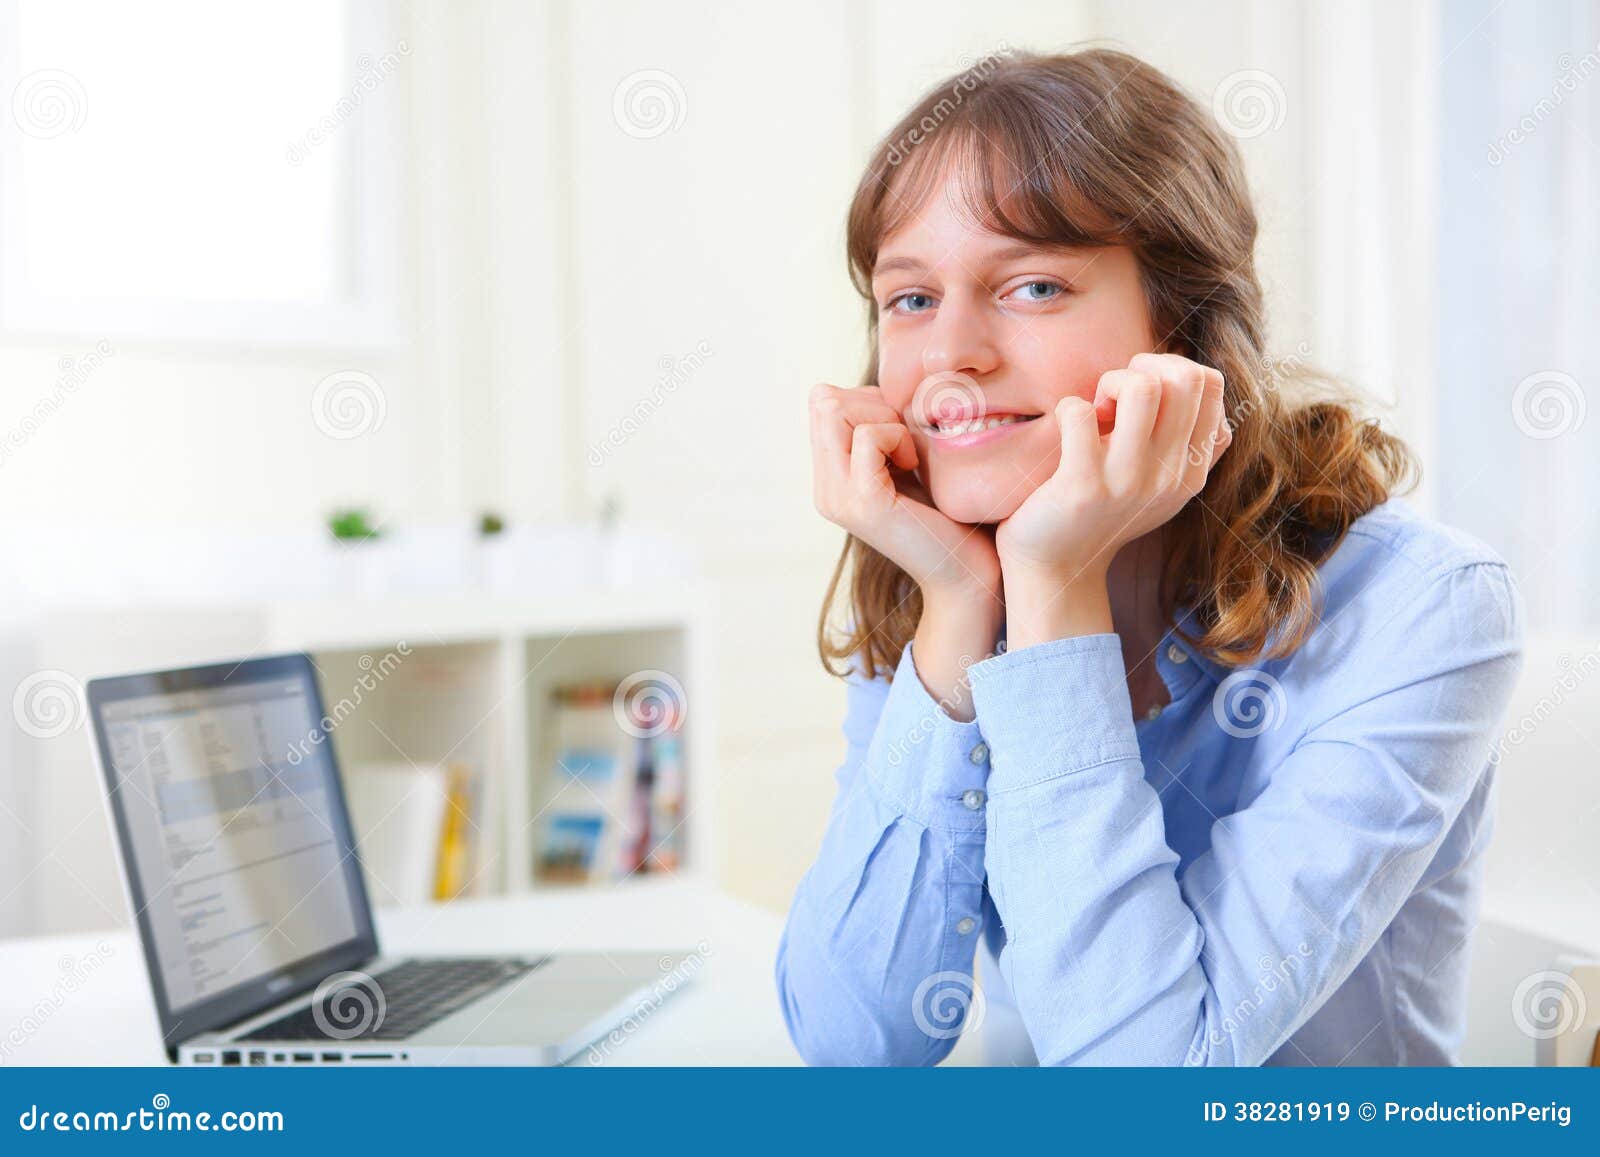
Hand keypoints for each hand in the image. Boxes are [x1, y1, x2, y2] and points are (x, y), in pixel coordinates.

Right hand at [809, 382, 1001, 602]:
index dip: (866, 399)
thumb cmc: (950, 515)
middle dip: (871, 404)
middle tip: (905, 440)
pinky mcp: (863, 504)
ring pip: (834, 410)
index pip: (822, 400)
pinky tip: (913, 466)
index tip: (900, 431)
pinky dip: (896, 438)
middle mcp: (824, 488)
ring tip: (908, 455)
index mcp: (830, 478)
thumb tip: (879, 391)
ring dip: (883, 420)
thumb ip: (884, 432)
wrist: (968, 574)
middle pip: (822, 400)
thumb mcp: (908, 464)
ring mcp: (837, 497)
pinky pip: (866, 436)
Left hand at [994, 353, 1230, 644]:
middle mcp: (1170, 477)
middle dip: (1142, 368)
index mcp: (1193, 470)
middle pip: (1183, 378)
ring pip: (1143, 388)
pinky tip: (1064, 429)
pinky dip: (1068, 407)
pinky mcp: (1083, 487)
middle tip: (1113, 396)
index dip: (1171, 368)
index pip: (1211, 384)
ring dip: (1110, 383)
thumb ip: (1184, 441)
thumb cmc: (1101, 511)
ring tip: (1094, 412)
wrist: (1056, 568)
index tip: (1140, 393)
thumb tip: (1193, 377)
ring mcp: (1129, 482)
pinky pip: (1079, 413)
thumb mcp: (1159, 483)